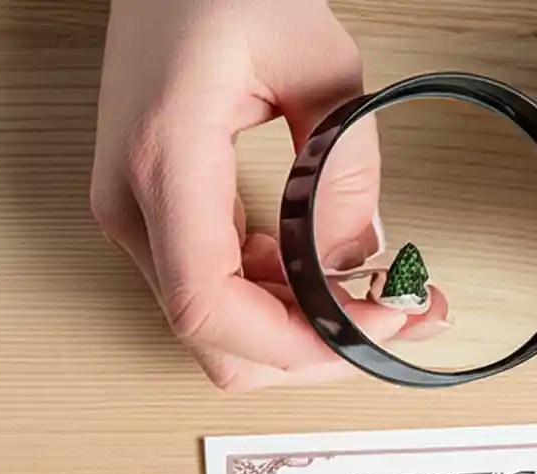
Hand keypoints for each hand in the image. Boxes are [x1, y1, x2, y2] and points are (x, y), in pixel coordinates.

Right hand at [90, 0, 443, 391]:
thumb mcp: (315, 58)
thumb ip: (344, 166)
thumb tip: (361, 261)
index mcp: (163, 162)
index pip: (210, 310)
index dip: (300, 343)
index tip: (376, 325)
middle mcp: (134, 206)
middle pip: (218, 343)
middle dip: (315, 352)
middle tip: (402, 322)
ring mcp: (140, 215)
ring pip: (221, 330)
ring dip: (304, 332)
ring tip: (387, 300)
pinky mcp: (159, 213)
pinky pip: (219, 290)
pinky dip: (281, 301)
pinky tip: (333, 275)